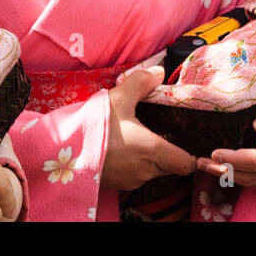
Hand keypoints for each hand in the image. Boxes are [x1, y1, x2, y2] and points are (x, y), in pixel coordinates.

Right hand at [101, 66, 197, 190]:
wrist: (61, 152)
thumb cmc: (93, 127)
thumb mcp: (117, 99)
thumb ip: (140, 83)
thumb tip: (158, 71)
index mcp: (153, 150)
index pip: (187, 164)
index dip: (193, 157)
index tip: (193, 146)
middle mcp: (145, 170)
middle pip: (171, 167)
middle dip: (171, 153)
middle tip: (165, 134)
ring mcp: (131, 180)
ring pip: (153, 171)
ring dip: (152, 159)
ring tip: (141, 138)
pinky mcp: (117, 184)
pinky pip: (136, 175)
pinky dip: (136, 164)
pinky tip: (124, 148)